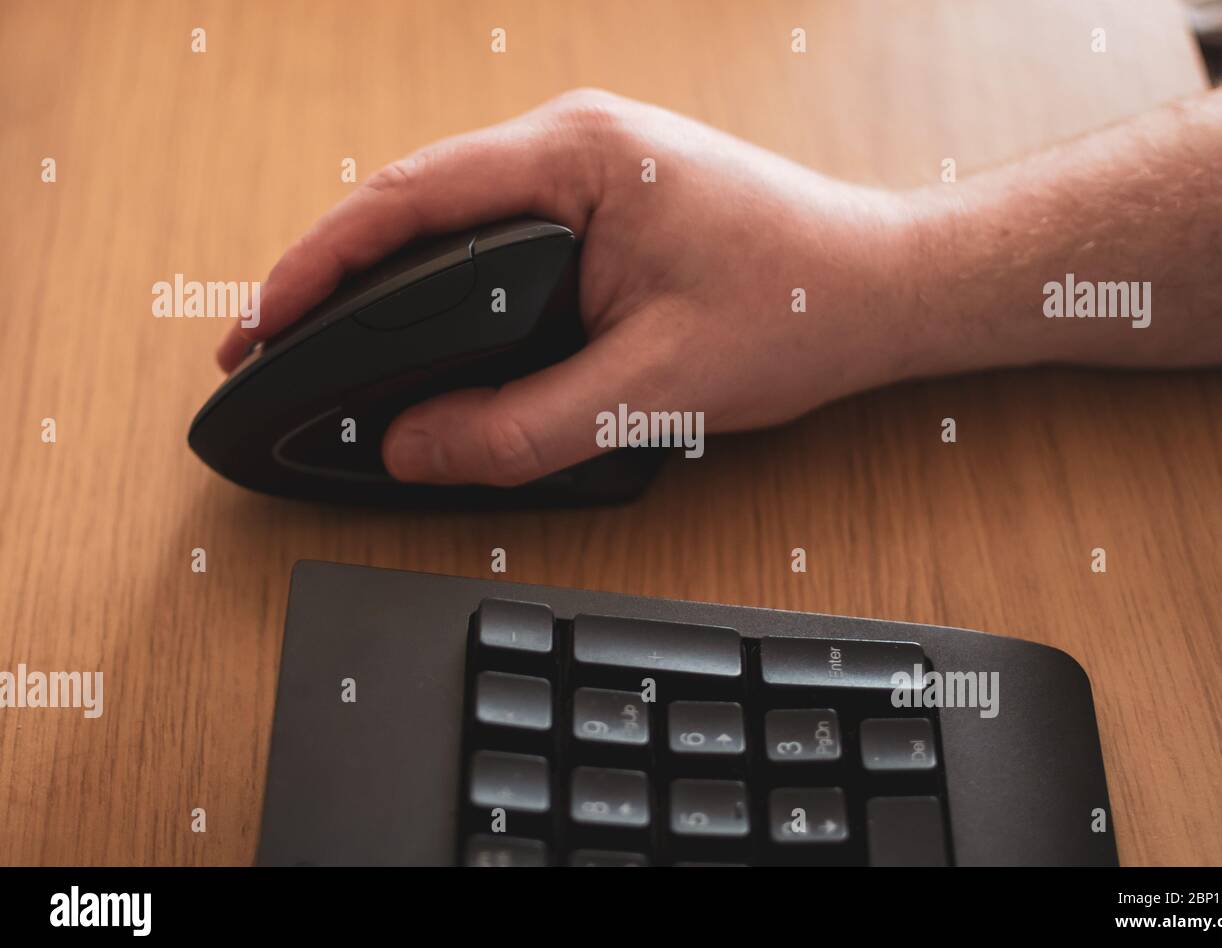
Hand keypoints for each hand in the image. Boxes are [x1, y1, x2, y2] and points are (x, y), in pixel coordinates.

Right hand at [217, 89, 925, 484]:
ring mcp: (588, 170)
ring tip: (326, 347)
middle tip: (270, 350)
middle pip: (413, 204)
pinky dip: (442, 285)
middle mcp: (573, 144)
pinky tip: (418, 330)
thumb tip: (416, 446)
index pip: (407, 202)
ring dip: (385, 281)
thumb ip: (523, 427)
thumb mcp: (654, 389)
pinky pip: (494, 237)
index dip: (315, 267)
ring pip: (451, 221)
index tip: (259, 328)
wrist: (881, 286)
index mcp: (578, 157)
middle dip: (332, 278)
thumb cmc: (796, 307)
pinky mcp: (603, 202)